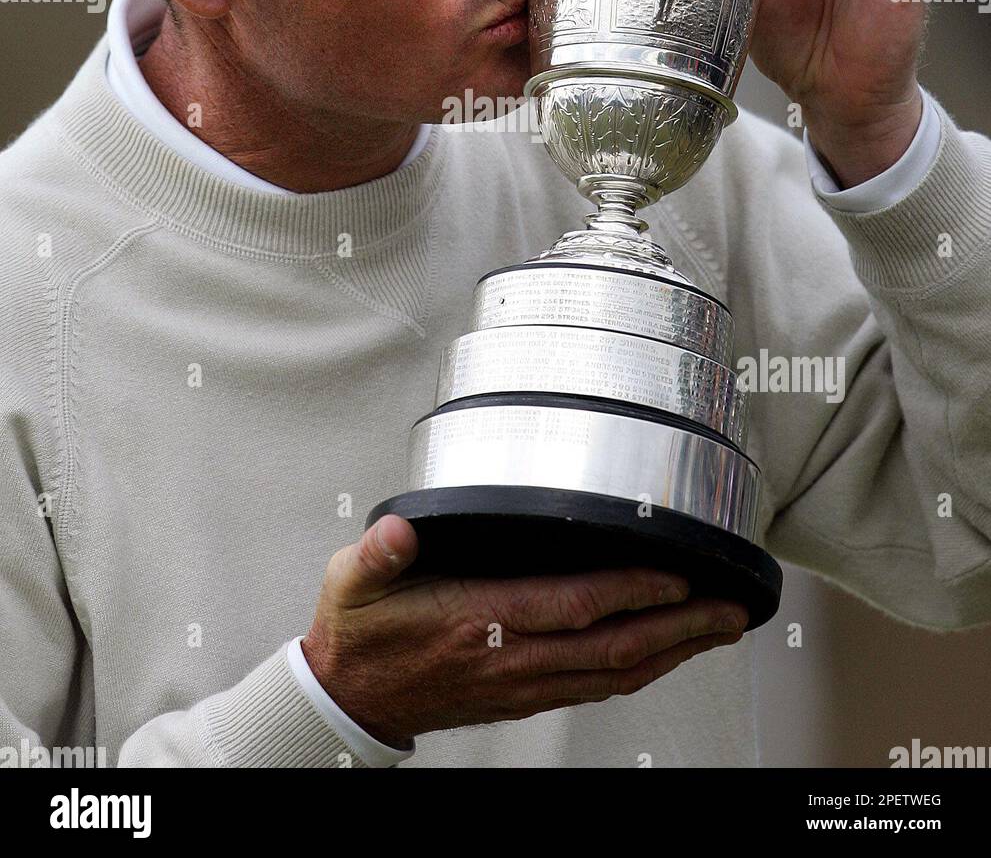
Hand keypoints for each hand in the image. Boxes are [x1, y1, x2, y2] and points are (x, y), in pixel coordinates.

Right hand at [301, 516, 747, 748]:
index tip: (675, 577)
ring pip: (615, 674)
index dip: (628, 593)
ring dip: (674, 651)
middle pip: (614, 647)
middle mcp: (511, 658)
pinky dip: (642, 670)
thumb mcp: (352, 582)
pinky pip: (598, 687)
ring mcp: (524, 683)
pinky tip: (665, 653)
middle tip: (729, 609)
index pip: (571, 607)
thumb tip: (399, 529)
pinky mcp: (526, 695)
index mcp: (478, 621)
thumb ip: (379, 552)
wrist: (352, 700)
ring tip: (718, 628)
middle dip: (680, 628)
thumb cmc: (360, 634)